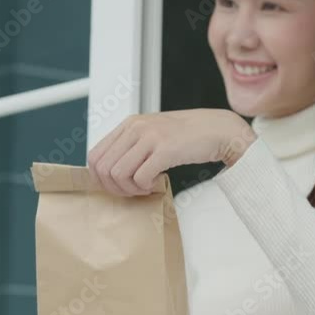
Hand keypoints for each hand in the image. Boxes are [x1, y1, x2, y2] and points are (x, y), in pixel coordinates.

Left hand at [87, 109, 255, 196]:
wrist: (219, 130)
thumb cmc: (189, 135)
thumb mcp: (154, 133)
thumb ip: (133, 145)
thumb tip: (112, 172)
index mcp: (130, 124)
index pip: (95, 155)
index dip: (101, 178)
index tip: (117, 186)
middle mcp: (136, 128)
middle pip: (103, 168)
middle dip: (114, 187)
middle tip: (133, 190)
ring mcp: (150, 137)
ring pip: (118, 174)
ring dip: (131, 189)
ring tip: (147, 186)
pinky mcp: (165, 149)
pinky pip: (141, 178)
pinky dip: (147, 187)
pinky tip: (159, 182)